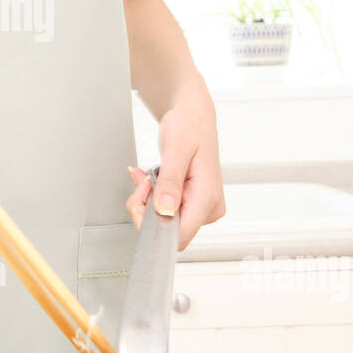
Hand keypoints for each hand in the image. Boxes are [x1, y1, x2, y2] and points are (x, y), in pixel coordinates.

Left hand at [125, 91, 225, 251]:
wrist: (193, 116)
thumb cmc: (189, 126)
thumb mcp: (175, 151)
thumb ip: (170, 183)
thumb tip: (165, 211)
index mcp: (208, 198)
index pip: (179, 237)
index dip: (153, 225)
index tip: (143, 199)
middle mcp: (209, 208)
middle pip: (168, 231)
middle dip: (146, 209)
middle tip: (145, 182)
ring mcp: (202, 207)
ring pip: (164, 222)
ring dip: (148, 201)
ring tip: (151, 176)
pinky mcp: (194, 204)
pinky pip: (166, 212)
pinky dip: (153, 198)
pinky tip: (153, 181)